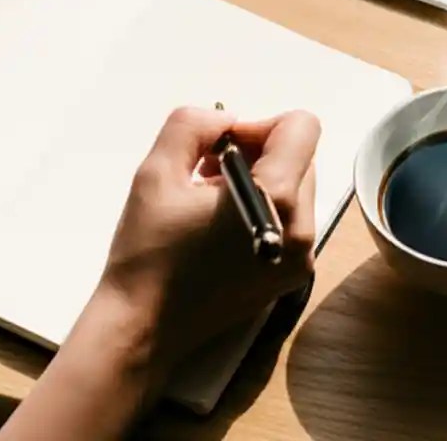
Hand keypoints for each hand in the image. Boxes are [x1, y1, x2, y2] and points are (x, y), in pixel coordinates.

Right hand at [103, 106, 320, 370]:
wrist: (143, 326)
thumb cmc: (146, 252)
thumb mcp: (156, 170)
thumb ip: (192, 125)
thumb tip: (225, 119)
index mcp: (275, 199)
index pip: (302, 127)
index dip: (257, 124)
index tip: (219, 148)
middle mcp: (301, 229)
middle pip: (301, 156)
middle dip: (257, 152)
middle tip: (207, 172)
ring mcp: (300, 256)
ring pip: (296, 186)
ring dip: (258, 179)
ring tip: (209, 200)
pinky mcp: (292, 274)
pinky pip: (291, 219)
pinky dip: (262, 209)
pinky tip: (219, 226)